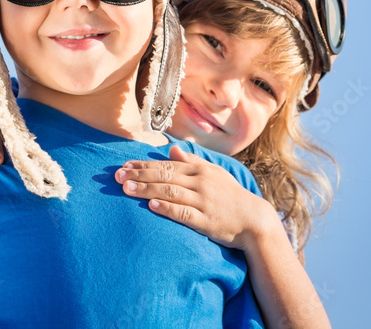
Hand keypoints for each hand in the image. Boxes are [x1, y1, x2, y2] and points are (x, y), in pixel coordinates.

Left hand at [115, 145, 282, 251]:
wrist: (254, 220)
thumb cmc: (231, 195)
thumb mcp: (214, 172)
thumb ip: (192, 160)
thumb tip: (172, 149)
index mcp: (200, 171)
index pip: (166, 165)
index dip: (144, 165)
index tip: (124, 165)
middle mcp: (199, 183)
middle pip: (164, 176)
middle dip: (139, 175)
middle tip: (116, 175)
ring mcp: (202, 202)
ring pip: (169, 193)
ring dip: (146, 190)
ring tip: (126, 188)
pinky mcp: (206, 221)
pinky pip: (183, 214)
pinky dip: (166, 209)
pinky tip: (151, 206)